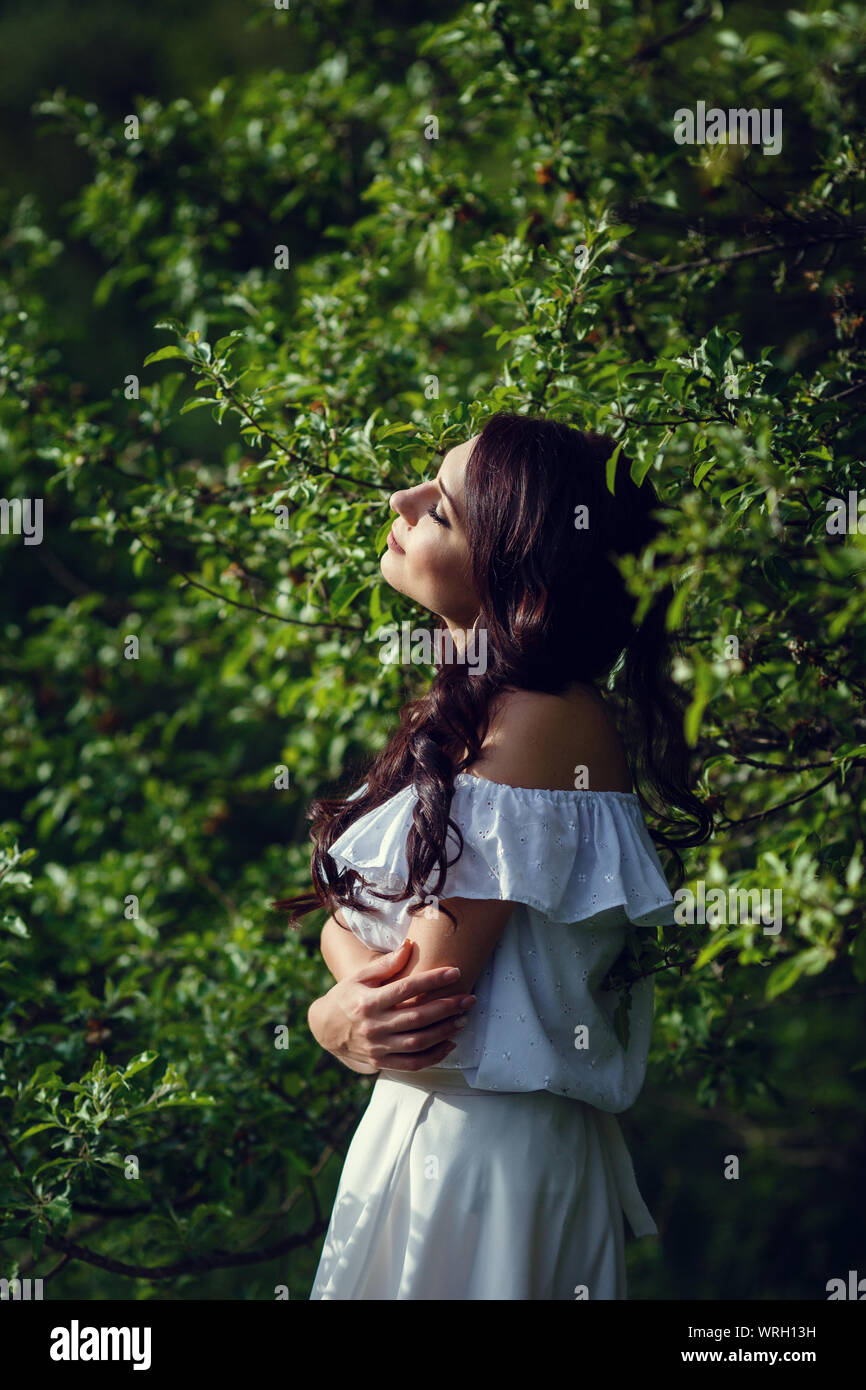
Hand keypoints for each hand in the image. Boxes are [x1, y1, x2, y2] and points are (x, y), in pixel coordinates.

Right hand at [308, 937, 476, 1072]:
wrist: (325, 1030)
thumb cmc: (346, 997)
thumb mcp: (359, 977)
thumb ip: (386, 964)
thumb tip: (409, 946)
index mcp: (368, 1002)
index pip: (406, 989)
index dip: (432, 980)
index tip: (455, 972)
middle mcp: (373, 1026)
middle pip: (417, 1017)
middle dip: (447, 1007)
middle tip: (469, 999)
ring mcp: (378, 1047)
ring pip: (418, 1042)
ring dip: (445, 1031)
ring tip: (464, 1018)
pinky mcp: (382, 1063)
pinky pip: (413, 1064)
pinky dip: (434, 1056)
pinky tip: (450, 1043)